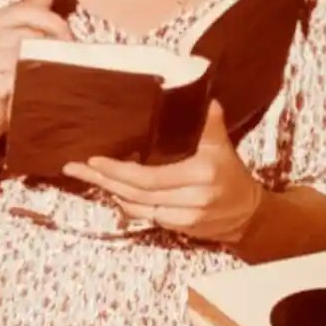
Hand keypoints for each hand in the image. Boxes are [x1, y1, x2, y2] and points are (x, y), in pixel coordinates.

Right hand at [0, 0, 71, 137]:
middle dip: (57, 48)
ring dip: (50, 68)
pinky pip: (19, 80)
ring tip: (59, 78)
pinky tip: (40, 92)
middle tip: (70, 63)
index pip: (33, 11)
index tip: (69, 42)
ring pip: (29, 57)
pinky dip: (35, 87)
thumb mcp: (19, 34)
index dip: (56, 25)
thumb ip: (37, 5)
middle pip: (33, 35)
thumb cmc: (3, 72)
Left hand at [62, 101, 265, 243]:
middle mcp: (192, 198)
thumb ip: (208, 124)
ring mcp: (186, 217)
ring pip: (138, 207)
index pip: (150, 176)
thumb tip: (203, 96)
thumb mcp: (222, 147)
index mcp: (200, 173)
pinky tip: (112, 191)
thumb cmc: (231, 174)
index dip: (119, 170)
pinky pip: (146, 217)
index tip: (94, 160)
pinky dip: (127, 205)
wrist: (249, 215)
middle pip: (138, 192)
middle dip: (104, 180)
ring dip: (111, 192)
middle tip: (75, 168)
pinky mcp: (180, 229)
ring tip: (86, 177)